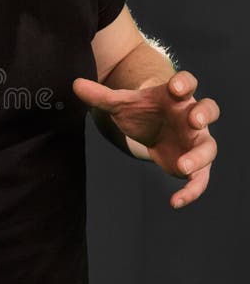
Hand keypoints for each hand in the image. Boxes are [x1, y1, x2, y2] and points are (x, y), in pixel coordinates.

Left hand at [73, 71, 219, 208]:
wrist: (153, 127)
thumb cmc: (142, 111)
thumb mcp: (121, 103)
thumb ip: (101, 96)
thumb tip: (74, 84)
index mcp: (175, 96)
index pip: (187, 82)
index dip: (185, 83)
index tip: (177, 88)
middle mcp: (191, 115)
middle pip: (209, 109)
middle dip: (204, 114)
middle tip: (195, 121)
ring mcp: (196, 140)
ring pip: (209, 147)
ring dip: (199, 156)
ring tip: (182, 167)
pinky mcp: (195, 164)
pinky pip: (200, 178)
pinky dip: (191, 191)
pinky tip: (175, 201)